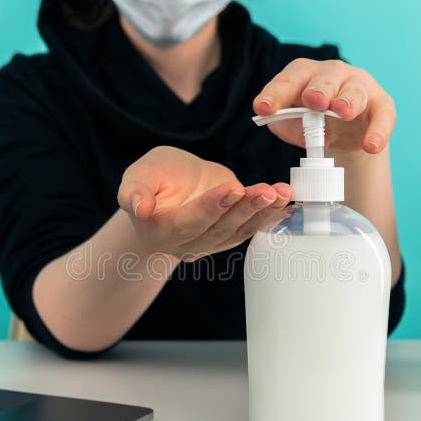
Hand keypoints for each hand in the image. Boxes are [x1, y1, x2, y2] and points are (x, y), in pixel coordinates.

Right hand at [117, 146, 291, 259]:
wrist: (168, 189)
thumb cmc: (151, 181)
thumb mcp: (137, 177)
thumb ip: (133, 191)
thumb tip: (137, 206)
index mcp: (162, 232)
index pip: (189, 222)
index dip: (211, 207)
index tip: (232, 189)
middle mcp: (189, 244)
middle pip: (220, 228)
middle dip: (246, 209)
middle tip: (267, 191)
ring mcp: (213, 242)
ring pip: (240, 229)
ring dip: (264, 212)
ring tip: (282, 192)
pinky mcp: (231, 233)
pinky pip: (252, 226)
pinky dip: (271, 215)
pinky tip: (287, 202)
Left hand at [252, 58, 395, 155]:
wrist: (345, 132)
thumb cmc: (310, 121)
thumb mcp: (292, 127)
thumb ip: (289, 128)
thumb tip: (306, 136)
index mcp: (303, 74)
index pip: (289, 80)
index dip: (276, 93)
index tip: (263, 108)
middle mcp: (331, 74)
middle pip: (325, 78)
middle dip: (319, 88)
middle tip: (313, 100)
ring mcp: (358, 86)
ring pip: (354, 90)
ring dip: (348, 100)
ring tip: (342, 111)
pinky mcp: (381, 104)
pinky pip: (383, 115)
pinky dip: (378, 131)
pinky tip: (371, 146)